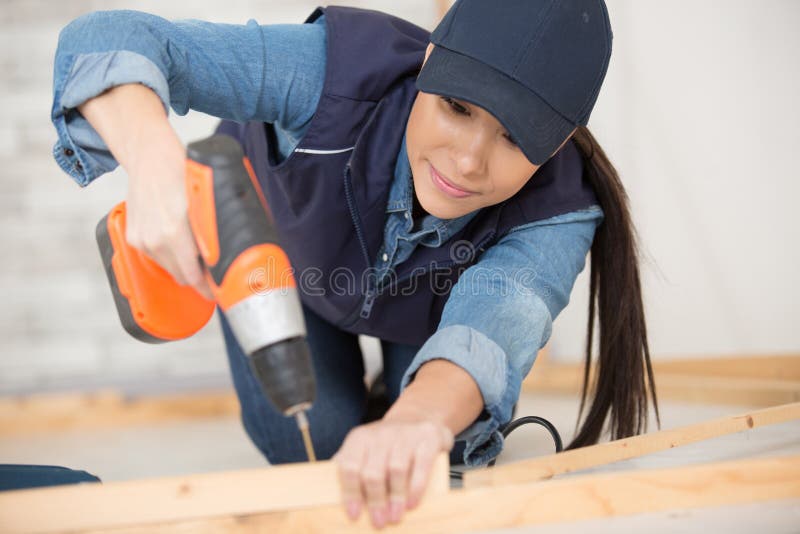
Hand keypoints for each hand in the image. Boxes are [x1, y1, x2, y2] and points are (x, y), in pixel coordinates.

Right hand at [124, 131, 213, 299]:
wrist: (150, 158)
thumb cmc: (179, 172)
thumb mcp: (207, 202)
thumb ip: (215, 231)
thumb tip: (231, 254)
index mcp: (175, 232)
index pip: (195, 275)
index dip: (210, 287)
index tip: (220, 292)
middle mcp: (155, 240)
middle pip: (183, 276)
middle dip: (200, 277)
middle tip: (215, 273)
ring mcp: (142, 240)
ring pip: (170, 269)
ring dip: (184, 266)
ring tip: (197, 253)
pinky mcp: (134, 238)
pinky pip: (158, 258)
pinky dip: (170, 256)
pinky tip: (180, 243)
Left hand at [332, 411, 453, 528]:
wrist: (418, 417)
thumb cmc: (387, 443)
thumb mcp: (365, 448)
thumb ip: (351, 466)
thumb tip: (334, 496)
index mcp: (359, 438)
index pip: (349, 466)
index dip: (350, 492)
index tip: (354, 514)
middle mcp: (381, 433)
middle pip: (372, 471)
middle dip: (375, 500)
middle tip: (379, 521)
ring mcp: (405, 434)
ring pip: (397, 469)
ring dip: (395, 497)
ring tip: (395, 516)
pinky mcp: (428, 437)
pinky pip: (422, 465)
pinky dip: (416, 487)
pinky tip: (412, 503)